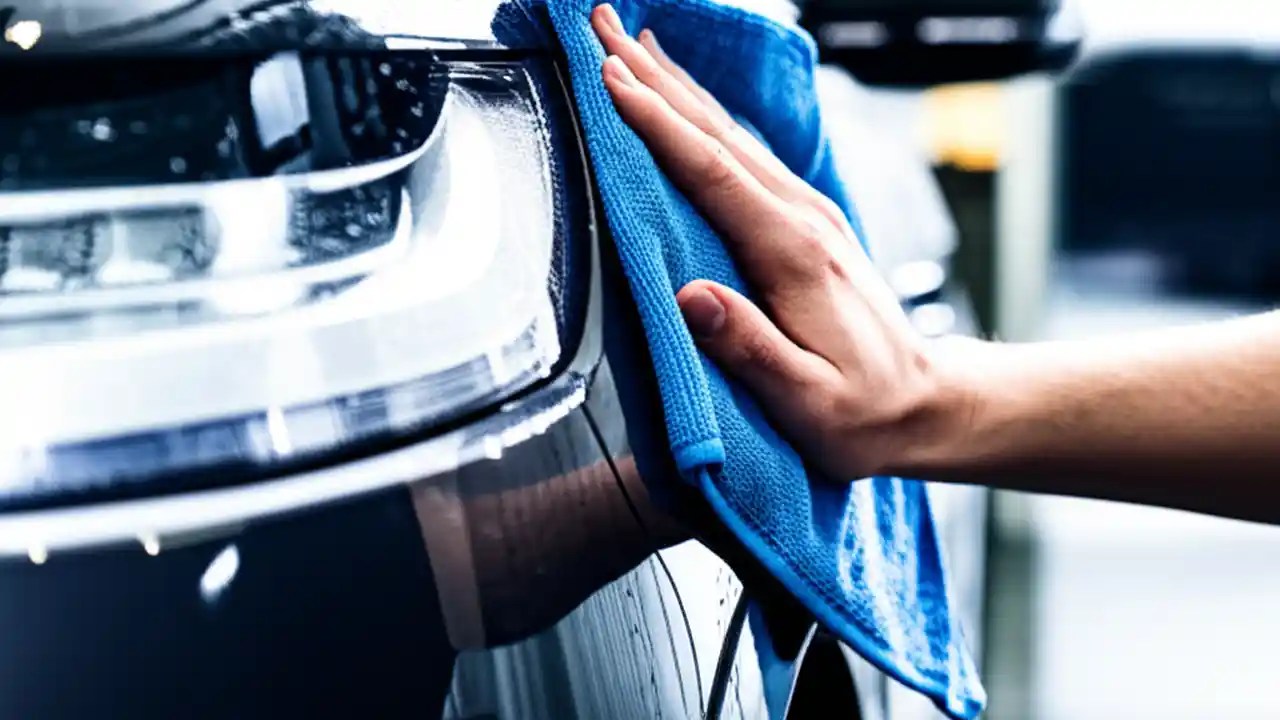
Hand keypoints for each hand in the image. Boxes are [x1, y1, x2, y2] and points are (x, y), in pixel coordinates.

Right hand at [591, 5, 979, 480]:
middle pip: (715, 132)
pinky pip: (747, 153)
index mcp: (793, 255)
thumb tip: (690, 296)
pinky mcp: (808, 222)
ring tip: (629, 41)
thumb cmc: (862, 413)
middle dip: (653, 75)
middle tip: (599, 25)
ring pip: (730, 133)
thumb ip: (749, 348)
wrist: (926, 405)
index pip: (711, 171)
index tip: (608, 76)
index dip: (656, 122)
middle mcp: (803, 219)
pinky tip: (687, 100)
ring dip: (677, 84)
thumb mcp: (807, 402)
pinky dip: (707, 117)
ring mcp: (809, 214)